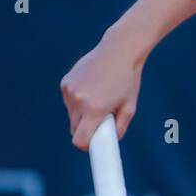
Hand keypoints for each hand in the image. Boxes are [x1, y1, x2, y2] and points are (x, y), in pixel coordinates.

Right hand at [59, 30, 143, 150]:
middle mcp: (78, 100)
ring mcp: (69, 90)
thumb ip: (119, 128)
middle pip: (74, 129)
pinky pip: (69, 101)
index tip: (93, 144)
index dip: (86, 145)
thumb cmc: (128, 80)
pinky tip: (91, 86)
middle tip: (100, 119)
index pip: (79, 140)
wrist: (119, 50)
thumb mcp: (130, 107)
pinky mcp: (65, 82)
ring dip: (82, 113)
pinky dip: (77, 100)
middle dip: (85, 129)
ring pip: (71, 115)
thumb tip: (109, 142)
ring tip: (99, 96)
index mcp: (95, 109)